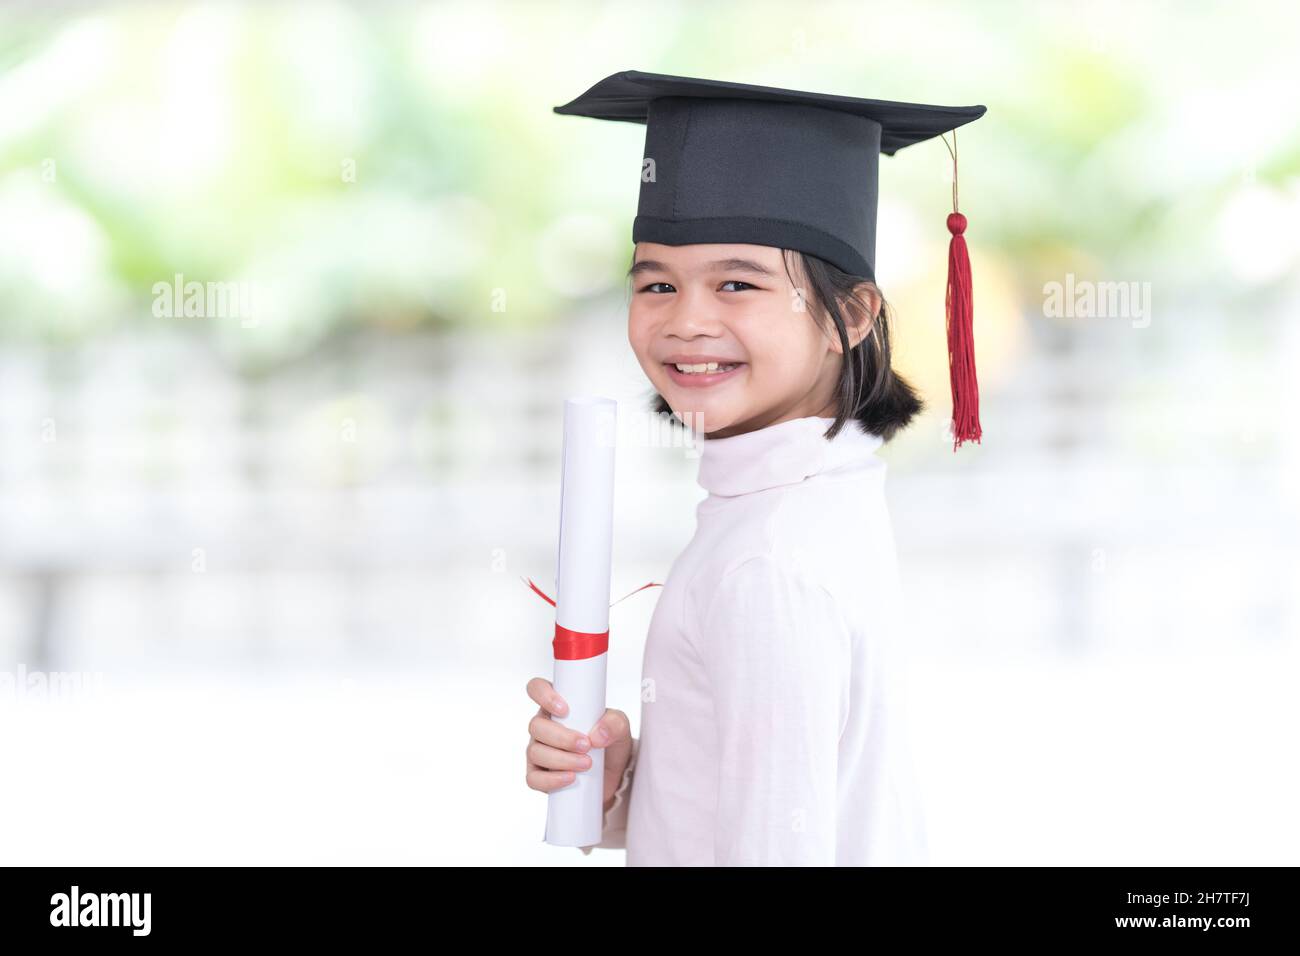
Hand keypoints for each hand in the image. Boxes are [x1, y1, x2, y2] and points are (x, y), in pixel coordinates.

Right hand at [525, 677, 632, 810]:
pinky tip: (570, 778)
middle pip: (535, 725)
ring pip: (535, 752)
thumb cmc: (610, 741)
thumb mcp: (621, 727)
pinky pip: (534, 778)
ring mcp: (538, 751)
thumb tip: (597, 735)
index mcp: (556, 705)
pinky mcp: (539, 775)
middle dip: (562, 737)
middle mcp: (543, 726)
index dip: (543, 695)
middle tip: (586, 745)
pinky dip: (552, 780)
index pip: (537, 688)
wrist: (615, 774)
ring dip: (562, 759)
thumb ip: (614, 722)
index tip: (565, 709)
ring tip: (587, 763)